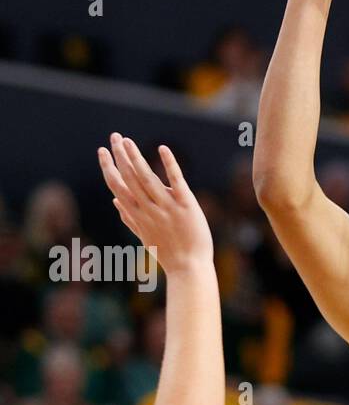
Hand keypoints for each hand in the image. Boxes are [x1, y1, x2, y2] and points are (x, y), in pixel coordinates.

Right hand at [98, 134, 213, 273]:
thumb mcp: (145, 237)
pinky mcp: (186, 205)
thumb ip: (130, 218)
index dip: (108, 167)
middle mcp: (149, 209)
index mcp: (138, 215)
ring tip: (127, 140)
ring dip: (135, 156)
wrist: (189, 268)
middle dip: (119, 155)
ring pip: (147, 177)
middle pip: (130, 178)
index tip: (102, 151)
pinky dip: (169, 164)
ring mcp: (167, 207)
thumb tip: (114, 201)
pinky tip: (161, 148)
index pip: (118, 186)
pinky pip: (176, 181)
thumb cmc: (168, 254)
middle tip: (114, 136)